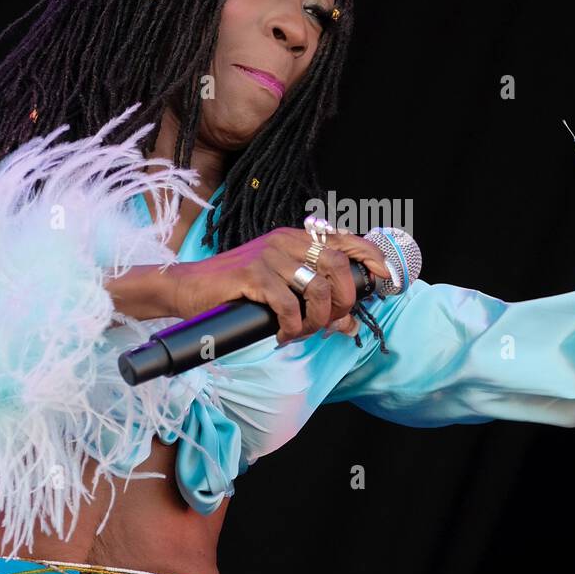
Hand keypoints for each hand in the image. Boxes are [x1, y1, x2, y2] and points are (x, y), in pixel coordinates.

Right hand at [165, 227, 392, 345]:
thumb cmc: (234, 291)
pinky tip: (281, 334)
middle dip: (344, 300)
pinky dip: (291, 326)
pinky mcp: (253, 275)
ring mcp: (269, 256)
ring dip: (316, 320)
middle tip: (331, 321)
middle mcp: (285, 242)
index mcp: (294, 239)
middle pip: (338, 265)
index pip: (344, 240)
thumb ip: (312, 301)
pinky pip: (289, 305)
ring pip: (317, 288)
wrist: (188, 288)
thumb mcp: (279, 291)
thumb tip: (348, 325)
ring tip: (300, 332)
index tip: (386, 277)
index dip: (371, 257)